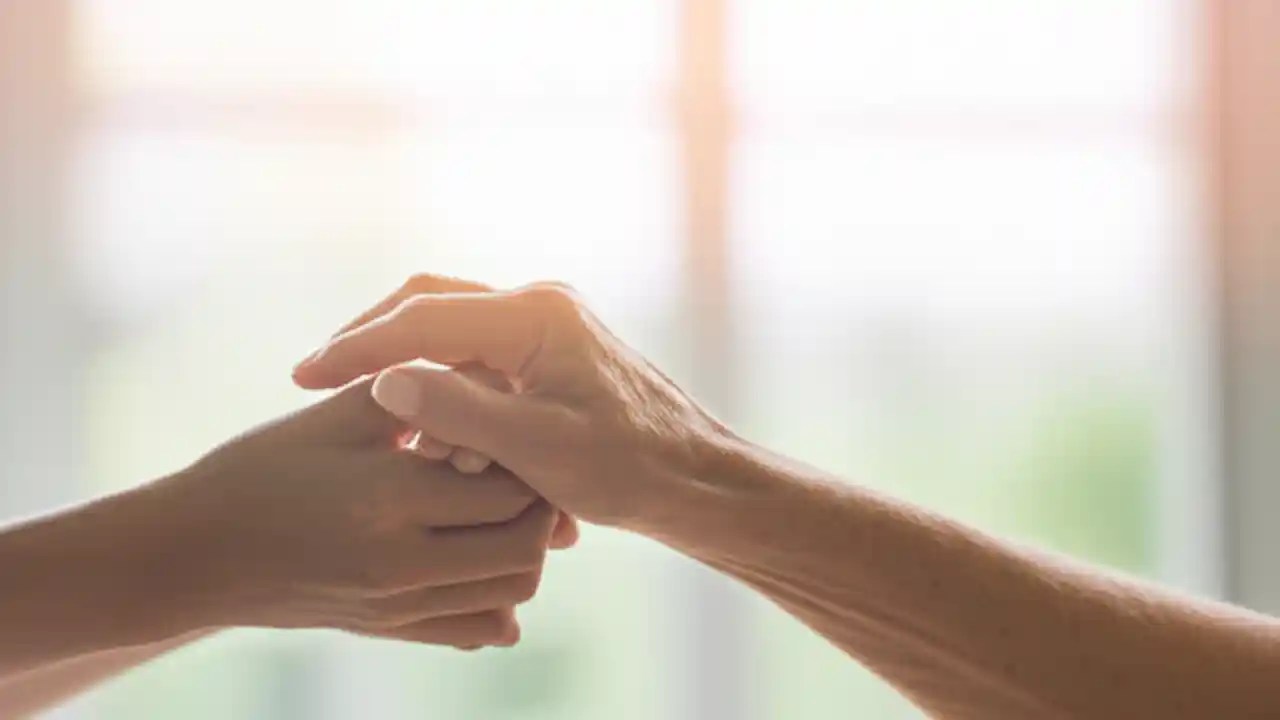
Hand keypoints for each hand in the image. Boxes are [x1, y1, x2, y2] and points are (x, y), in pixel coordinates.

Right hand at [154, 379, 560, 648]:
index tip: (517, 425)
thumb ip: (412, 393)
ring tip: (510, 506)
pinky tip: (485, 552)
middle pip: (521, 541)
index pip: (503, 482)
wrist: (195, 552)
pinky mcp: (390, 629)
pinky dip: (500, 596)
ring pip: (511, 589)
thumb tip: (484, 373)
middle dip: (538, 501)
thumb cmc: (261, 467)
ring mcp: (397, 604)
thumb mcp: (334, 417)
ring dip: (527, 548)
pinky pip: (476, 627)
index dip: (522, 452)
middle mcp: (400, 560)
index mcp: (388, 494)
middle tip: (529, 465)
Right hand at [291, 275, 728, 529]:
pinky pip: (474, 358)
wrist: (693, 478)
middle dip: (372, 343)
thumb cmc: (628, 467)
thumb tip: (384, 385)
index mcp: (535, 315)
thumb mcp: (537, 449)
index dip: (359, 348)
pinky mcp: (545, 354)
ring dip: (409, 373)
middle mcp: (537, 306)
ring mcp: (543, 327)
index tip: (304, 377)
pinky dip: (442, 390)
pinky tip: (422, 433)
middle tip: (316, 379)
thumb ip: (459, 414)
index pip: (422, 318)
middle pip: (428, 305)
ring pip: (447, 333)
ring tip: (367, 417)